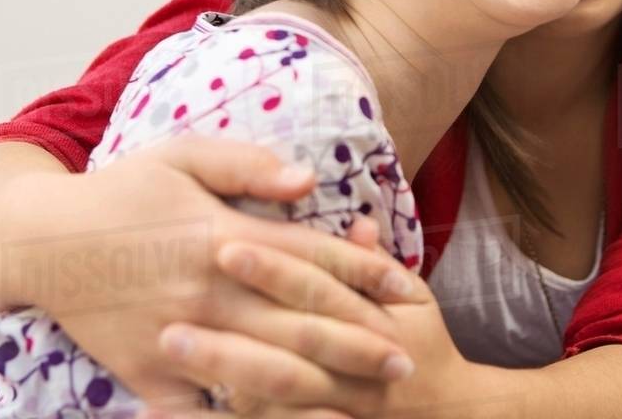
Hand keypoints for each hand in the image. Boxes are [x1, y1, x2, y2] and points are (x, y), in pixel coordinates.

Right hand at [1, 133, 424, 410]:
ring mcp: (180, 337)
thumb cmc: (119, 191)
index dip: (364, 272)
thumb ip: (248, 165)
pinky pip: (201, 412)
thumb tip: (310, 180)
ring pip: (264, 372)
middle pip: (300, 323)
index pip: (311, 257)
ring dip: (320, 390)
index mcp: (223, 235)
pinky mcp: (149, 373)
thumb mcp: (182, 155)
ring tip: (364, 404)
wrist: (41, 242)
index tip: (406, 288)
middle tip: (406, 364)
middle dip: (361, 344)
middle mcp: (210, 290)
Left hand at [163, 240, 481, 417]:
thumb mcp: (415, 299)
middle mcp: (356, 376)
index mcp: (378, 326)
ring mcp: (338, 415)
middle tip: (172, 326)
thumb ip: (376, 265)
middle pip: (286, 361)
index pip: (318, 293)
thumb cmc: (426, 345)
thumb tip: (357, 223)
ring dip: (221, 391)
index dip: (275, 271)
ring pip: (274, 408)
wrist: (452, 416)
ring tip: (169, 368)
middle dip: (229, 346)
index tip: (225, 248)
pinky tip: (170, 412)